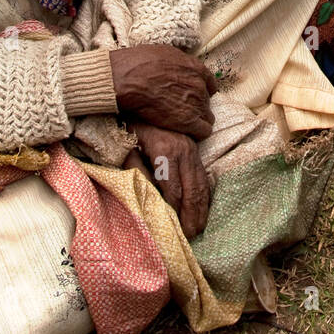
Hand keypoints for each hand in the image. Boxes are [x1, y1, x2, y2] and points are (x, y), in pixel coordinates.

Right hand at [109, 43, 215, 137]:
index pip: (210, 84)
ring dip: (197, 121)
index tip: (191, 96)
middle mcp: (200, 86)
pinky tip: (185, 132)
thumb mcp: (164, 52)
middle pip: (206, 102)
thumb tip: (175, 64)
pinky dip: (196, 133)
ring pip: (207, 117)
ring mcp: (196, 103)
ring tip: (183, 125)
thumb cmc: (140, 64)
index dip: (201, 91)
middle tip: (181, 111)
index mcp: (196, 69)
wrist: (131, 79)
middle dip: (196, 107)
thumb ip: (177, 62)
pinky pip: (204, 131)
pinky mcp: (188, 121)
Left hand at [125, 123, 210, 238]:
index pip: (173, 189)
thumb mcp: (129, 146)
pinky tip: (203, 208)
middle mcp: (184, 153)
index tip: (172, 228)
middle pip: (192, 190)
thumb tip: (146, 196)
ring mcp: (193, 151)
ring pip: (201, 184)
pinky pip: (204, 177)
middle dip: (192, 215)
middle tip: (190, 236)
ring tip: (199, 228)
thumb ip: (136, 170)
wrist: (149, 98)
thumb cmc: (134, 126)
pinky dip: (205, 195)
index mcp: (166, 152)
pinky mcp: (196, 151)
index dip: (174, 211)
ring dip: (201, 209)